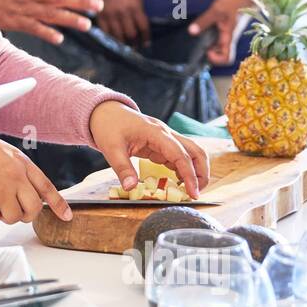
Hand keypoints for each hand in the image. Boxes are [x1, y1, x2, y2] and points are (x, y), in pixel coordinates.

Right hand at [0, 130, 72, 224]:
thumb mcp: (3, 152)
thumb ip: (18, 170)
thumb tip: (27, 190)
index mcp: (21, 164)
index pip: (46, 187)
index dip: (58, 204)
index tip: (65, 215)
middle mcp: (14, 178)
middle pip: (33, 208)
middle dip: (28, 214)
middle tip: (19, 211)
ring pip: (14, 217)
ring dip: (5, 214)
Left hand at [88, 102, 209, 198]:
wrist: (105, 112)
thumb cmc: (108, 127)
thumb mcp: (111, 149)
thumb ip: (122, 168)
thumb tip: (131, 188)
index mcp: (157, 133)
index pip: (181, 155)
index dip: (190, 175)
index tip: (193, 193)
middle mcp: (166, 134)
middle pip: (196, 151)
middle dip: (201, 173)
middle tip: (196, 194)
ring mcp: (166, 138)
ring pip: (191, 152)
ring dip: (195, 170)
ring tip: (190, 190)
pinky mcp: (161, 143)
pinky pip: (179, 156)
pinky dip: (183, 169)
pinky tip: (178, 182)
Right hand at [93, 0, 149, 45]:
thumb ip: (138, 6)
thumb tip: (141, 20)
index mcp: (134, 5)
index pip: (143, 27)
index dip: (146, 37)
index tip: (146, 43)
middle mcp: (123, 12)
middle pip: (131, 34)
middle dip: (134, 43)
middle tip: (136, 48)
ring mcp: (110, 14)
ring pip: (118, 35)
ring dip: (122, 44)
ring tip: (125, 48)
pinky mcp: (99, 15)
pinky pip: (105, 32)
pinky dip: (109, 39)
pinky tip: (112, 42)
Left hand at [189, 0, 251, 64]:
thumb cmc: (232, 4)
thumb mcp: (216, 11)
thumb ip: (204, 21)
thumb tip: (191, 32)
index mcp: (228, 38)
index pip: (226, 58)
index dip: (216, 59)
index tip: (207, 50)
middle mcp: (228, 40)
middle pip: (220, 54)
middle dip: (208, 52)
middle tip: (199, 43)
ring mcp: (226, 35)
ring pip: (217, 46)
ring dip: (207, 44)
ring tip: (199, 35)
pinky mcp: (224, 30)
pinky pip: (216, 38)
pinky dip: (208, 37)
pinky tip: (202, 29)